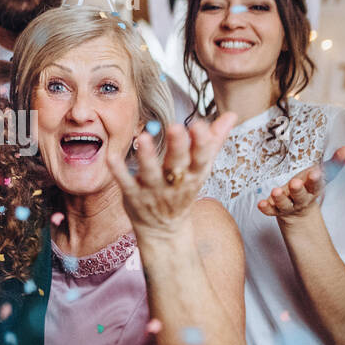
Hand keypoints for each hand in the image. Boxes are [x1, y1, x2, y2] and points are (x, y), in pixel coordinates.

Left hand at [106, 113, 236, 238]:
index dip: (201, 143)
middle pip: (178, 164)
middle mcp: (174, 183)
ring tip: (142, 138)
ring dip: (147, 156)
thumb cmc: (183, 191)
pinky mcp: (133, 196)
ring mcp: (153, 190)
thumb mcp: (201, 169)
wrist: (164, 230)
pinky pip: (126, 182)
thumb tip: (231, 115)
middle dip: (178, 147)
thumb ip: (214, 141)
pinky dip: (119, 170)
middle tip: (175, 127)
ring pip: (151, 173)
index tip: (199, 125)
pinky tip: (112, 156)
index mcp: (193, 174)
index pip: (200, 159)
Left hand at [256, 146, 344, 223]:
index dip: (316, 179)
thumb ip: (335, 162)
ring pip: (285, 203)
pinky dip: (266, 207)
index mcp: (313, 189)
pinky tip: (261, 203)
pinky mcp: (276, 209)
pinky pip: (271, 210)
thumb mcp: (322, 173)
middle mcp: (301, 198)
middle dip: (298, 189)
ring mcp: (288, 205)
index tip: (316, 172)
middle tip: (295, 183)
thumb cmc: (309, 184)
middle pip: (300, 195)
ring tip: (275, 191)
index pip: (316, 184)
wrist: (299, 209)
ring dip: (280, 198)